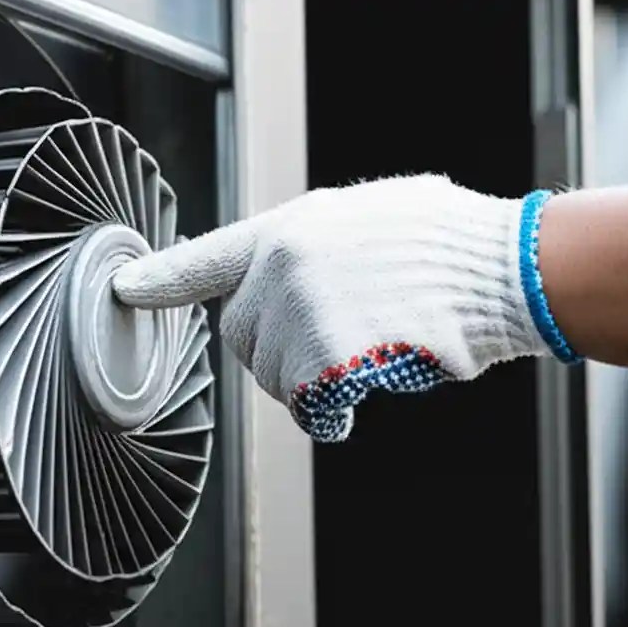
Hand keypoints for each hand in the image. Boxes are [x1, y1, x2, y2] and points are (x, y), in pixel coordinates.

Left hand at [111, 174, 576, 441]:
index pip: (205, 259)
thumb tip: (289, 267)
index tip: (126, 290)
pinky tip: (373, 381)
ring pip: (273, 378)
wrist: (501, 267)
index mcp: (288, 229)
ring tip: (366, 347)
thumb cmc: (446, 239)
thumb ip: (311, 242)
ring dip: (310, 380)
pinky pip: (310, 408)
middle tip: (333, 339)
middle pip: (239, 338)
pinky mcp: (324, 362)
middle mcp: (280, 270)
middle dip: (275, 350)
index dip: (161, 279)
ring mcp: (299, 316)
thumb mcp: (364, 214)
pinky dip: (335, 412)